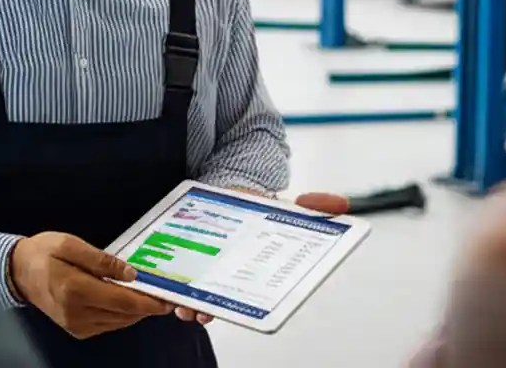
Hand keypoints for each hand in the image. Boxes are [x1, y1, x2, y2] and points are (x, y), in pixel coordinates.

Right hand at [10, 232, 173, 338]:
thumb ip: (101, 260)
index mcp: (75, 290)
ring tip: (150, 296)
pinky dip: (122, 315)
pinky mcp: (76, 330)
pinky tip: (127, 301)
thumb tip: (131, 274)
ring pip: (118, 322)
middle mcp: (77, 314)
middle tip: (166, 295)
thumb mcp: (71, 244)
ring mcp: (76, 325)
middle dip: (147, 307)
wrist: (18, 272)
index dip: (148, 302)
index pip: (122, 301)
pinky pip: (108, 324)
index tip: (168, 299)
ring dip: (136, 312)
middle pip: (124, 315)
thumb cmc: (44, 252)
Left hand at [174, 189, 351, 324]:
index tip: (229, 311)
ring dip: (189, 305)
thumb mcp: (284, 206)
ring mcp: (208, 273)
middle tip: (201, 313)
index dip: (241, 306)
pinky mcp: (186, 264)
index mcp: (254, 269)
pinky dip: (169, 289)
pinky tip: (163, 291)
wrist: (224, 191)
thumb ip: (312, 205)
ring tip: (182, 308)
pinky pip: (176, 283)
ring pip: (198, 297)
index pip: (252, 295)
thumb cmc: (257, 208)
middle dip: (211, 309)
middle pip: (221, 300)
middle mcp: (231, 276)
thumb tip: (342, 205)